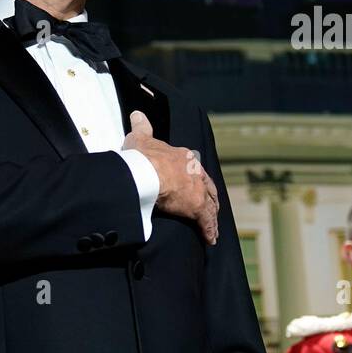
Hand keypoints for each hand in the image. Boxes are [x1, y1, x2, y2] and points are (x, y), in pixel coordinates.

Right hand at [122, 110, 218, 244]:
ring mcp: (197, 190)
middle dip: (211, 199)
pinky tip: (211, 238)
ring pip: (209, 206)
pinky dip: (209, 230)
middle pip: (208, 188)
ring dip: (211, 218)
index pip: (195, 170)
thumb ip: (141, 127)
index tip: (199, 186)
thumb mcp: (141, 138)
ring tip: (213, 229)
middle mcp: (195, 172)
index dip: (198, 179)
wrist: (147, 170)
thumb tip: (137, 114)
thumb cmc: (143, 155)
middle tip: (213, 208)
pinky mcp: (196, 207)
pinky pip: (206, 221)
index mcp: (184, 158)